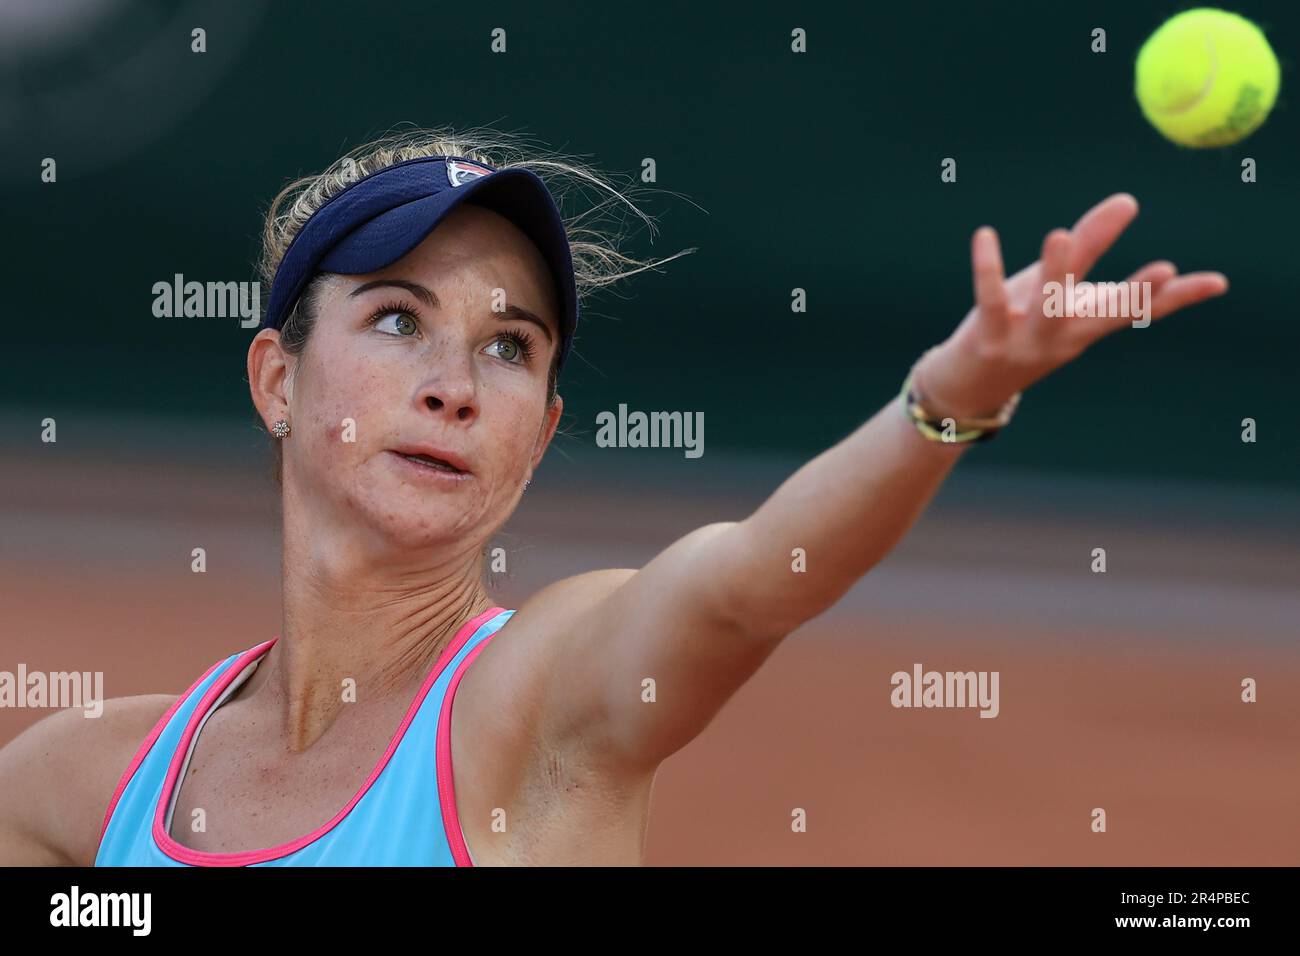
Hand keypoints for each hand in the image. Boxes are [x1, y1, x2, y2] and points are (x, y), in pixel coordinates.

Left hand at [914, 193, 1228, 420]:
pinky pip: (989, 299)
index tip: (1217, 283)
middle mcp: (1064, 337)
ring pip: (1046, 307)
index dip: (1178, 297)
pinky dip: (987, 268)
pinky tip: (984, 235)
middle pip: (1104, 314)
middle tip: (1167, 269)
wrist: (969, 390)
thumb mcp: (1061, 292)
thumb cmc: (1022, 330)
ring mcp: (1026, 341)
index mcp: (1088, 326)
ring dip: (1054, 273)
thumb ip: (1090, 244)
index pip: (1140, 310)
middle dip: (1136, 294)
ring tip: (1059, 234)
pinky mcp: (987, 338)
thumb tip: (1127, 199)